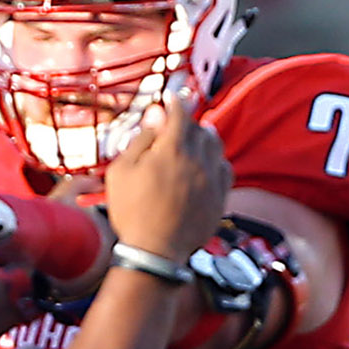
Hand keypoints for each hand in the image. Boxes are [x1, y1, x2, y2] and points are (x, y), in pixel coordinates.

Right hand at [103, 94, 231, 263]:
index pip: (180, 115)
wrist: (156, 250)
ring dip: (206, 137)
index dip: (176, 102)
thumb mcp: (122, 170)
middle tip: (179, 120)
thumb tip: (157, 114)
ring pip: (217, 147)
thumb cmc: (131, 209)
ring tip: (197, 135)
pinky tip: (210, 161)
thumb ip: (142, 139)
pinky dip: (218, 159)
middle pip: (200, 129)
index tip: (172, 97)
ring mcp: (212, 180)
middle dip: (189, 120)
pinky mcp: (220, 198)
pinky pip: (226, 169)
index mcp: (172, 150)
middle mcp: (198, 161)